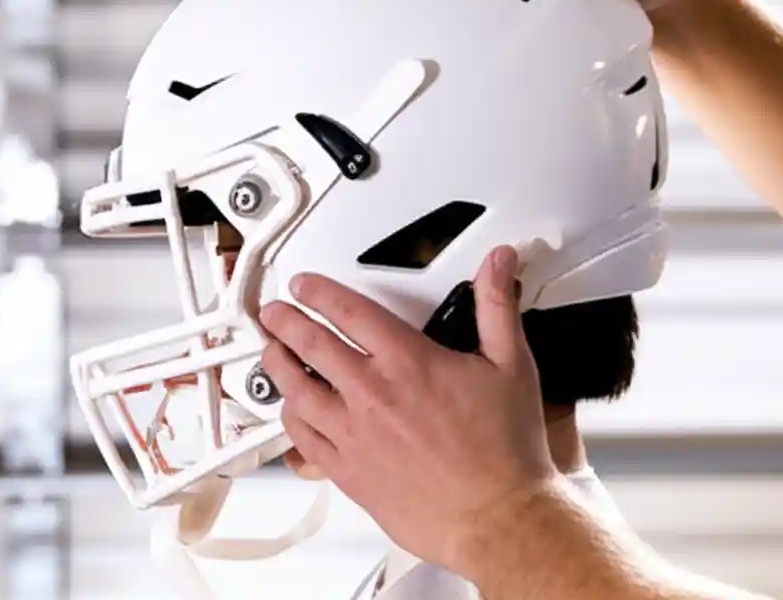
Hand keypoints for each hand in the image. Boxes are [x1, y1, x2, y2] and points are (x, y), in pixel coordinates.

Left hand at [259, 246, 555, 570]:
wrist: (497, 517)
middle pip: (311, 345)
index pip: (349, 312)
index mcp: (408, 363)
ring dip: (277, 365)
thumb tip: (497, 266)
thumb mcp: (511, 365)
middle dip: (286, 322)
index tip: (305, 286)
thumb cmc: (504, 451)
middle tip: (274, 312)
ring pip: (296, 391)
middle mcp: (372, 395)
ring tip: (271, 352)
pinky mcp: (348, 472)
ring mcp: (354, 434)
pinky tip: (291, 412)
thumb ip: (497, 307)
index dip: (320, 292)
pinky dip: (290, 419)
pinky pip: (302, 439)